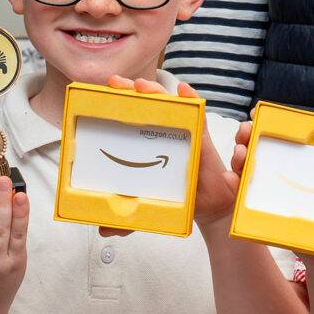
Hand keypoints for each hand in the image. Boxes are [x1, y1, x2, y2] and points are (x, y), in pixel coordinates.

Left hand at [116, 78, 240, 222]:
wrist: (211, 213)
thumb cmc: (183, 203)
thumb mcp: (148, 212)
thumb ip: (127, 221)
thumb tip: (102, 229)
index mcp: (151, 147)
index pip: (134, 120)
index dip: (120, 104)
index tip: (103, 94)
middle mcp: (167, 136)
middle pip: (150, 106)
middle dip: (133, 91)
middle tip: (117, 83)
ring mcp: (185, 135)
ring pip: (171, 105)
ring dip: (157, 91)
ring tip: (143, 86)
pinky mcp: (203, 139)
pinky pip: (199, 116)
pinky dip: (193, 99)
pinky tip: (185, 90)